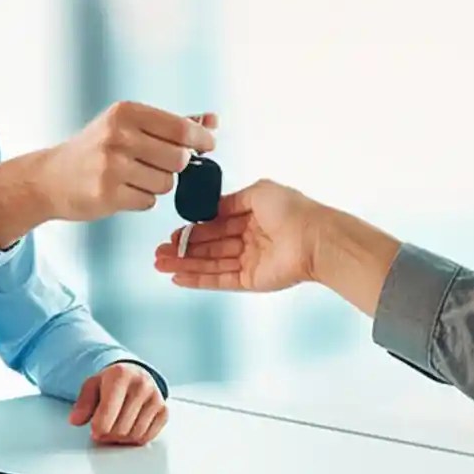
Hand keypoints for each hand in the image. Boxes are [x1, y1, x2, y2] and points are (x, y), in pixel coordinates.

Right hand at [39, 102, 216, 221]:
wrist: (50, 178)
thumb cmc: (96, 149)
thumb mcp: (128, 125)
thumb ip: (173, 124)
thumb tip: (213, 121)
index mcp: (125, 112)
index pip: (182, 129)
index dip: (202, 141)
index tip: (207, 146)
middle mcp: (118, 136)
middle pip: (179, 159)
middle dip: (176, 166)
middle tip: (156, 164)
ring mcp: (111, 166)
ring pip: (166, 183)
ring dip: (158, 184)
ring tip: (134, 177)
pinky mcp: (107, 194)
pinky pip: (149, 202)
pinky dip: (142, 199)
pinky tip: (122, 190)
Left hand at [68, 362, 168, 445]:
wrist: (134, 373)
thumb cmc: (112, 382)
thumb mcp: (92, 386)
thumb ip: (83, 403)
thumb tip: (76, 420)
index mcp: (120, 375)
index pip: (106, 418)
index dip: (97, 429)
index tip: (94, 428)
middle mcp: (141, 384)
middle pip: (120, 430)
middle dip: (108, 435)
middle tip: (105, 428)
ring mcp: (155, 397)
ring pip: (134, 435)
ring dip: (122, 438)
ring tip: (117, 426)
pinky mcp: (164, 409)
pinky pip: (147, 437)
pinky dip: (136, 438)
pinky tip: (130, 426)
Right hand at [154, 179, 401, 315]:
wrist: (315, 237)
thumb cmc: (293, 210)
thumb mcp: (258, 192)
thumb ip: (231, 200)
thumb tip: (210, 207)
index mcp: (252, 217)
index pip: (215, 224)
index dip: (193, 229)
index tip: (172, 233)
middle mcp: (249, 240)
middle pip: (209, 246)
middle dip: (183, 249)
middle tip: (158, 252)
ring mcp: (249, 262)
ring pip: (210, 264)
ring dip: (185, 264)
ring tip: (160, 264)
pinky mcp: (251, 281)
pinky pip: (220, 280)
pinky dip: (198, 279)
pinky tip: (178, 277)